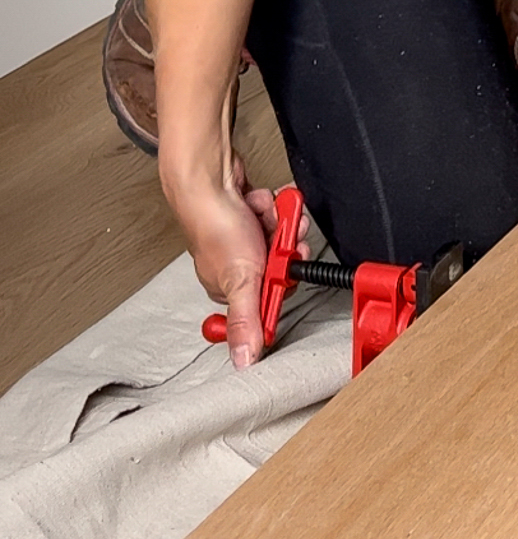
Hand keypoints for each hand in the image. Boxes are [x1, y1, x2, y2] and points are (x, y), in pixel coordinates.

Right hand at [168, 154, 292, 368]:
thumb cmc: (216, 225)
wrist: (209, 177)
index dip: (286, 278)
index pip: (271, 295)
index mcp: (227, 288)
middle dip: (286, 244)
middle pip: (281, 263)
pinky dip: (271, 205)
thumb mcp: (241, 280)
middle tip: (280, 235)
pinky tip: (259, 202)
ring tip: (266, 214)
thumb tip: (244, 362)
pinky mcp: (248, 214)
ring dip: (280, 222)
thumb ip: (245, 321)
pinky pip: (275, 214)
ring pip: (281, 236)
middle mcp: (234, 265)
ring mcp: (241, 238)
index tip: (287, 266)